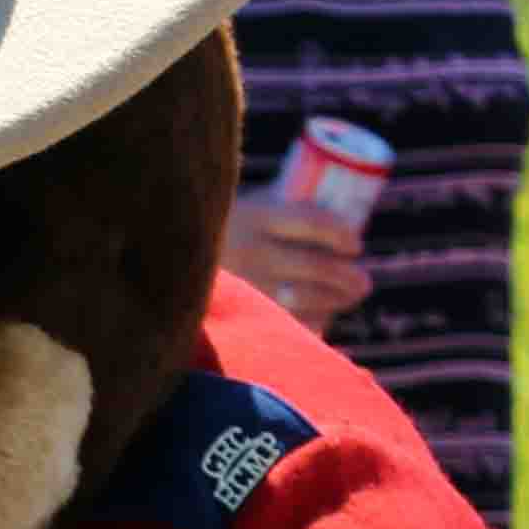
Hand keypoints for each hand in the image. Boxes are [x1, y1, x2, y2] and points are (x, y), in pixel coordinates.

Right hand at [222, 191, 370, 333]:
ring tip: (351, 297)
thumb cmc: (220, 229)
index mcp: (254, 214)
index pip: (313, 221)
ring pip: (303, 298)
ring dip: (336, 301)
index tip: (356, 244)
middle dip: (348, 277)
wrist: (165, 258)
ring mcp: (243, 285)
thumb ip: (282, 206)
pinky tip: (322, 321)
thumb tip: (342, 203)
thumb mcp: (246, 207)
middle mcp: (249, 251)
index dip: (342, 234)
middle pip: (314, 265)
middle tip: (363, 281)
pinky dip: (309, 324)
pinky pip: (282, 323)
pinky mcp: (236, 312)